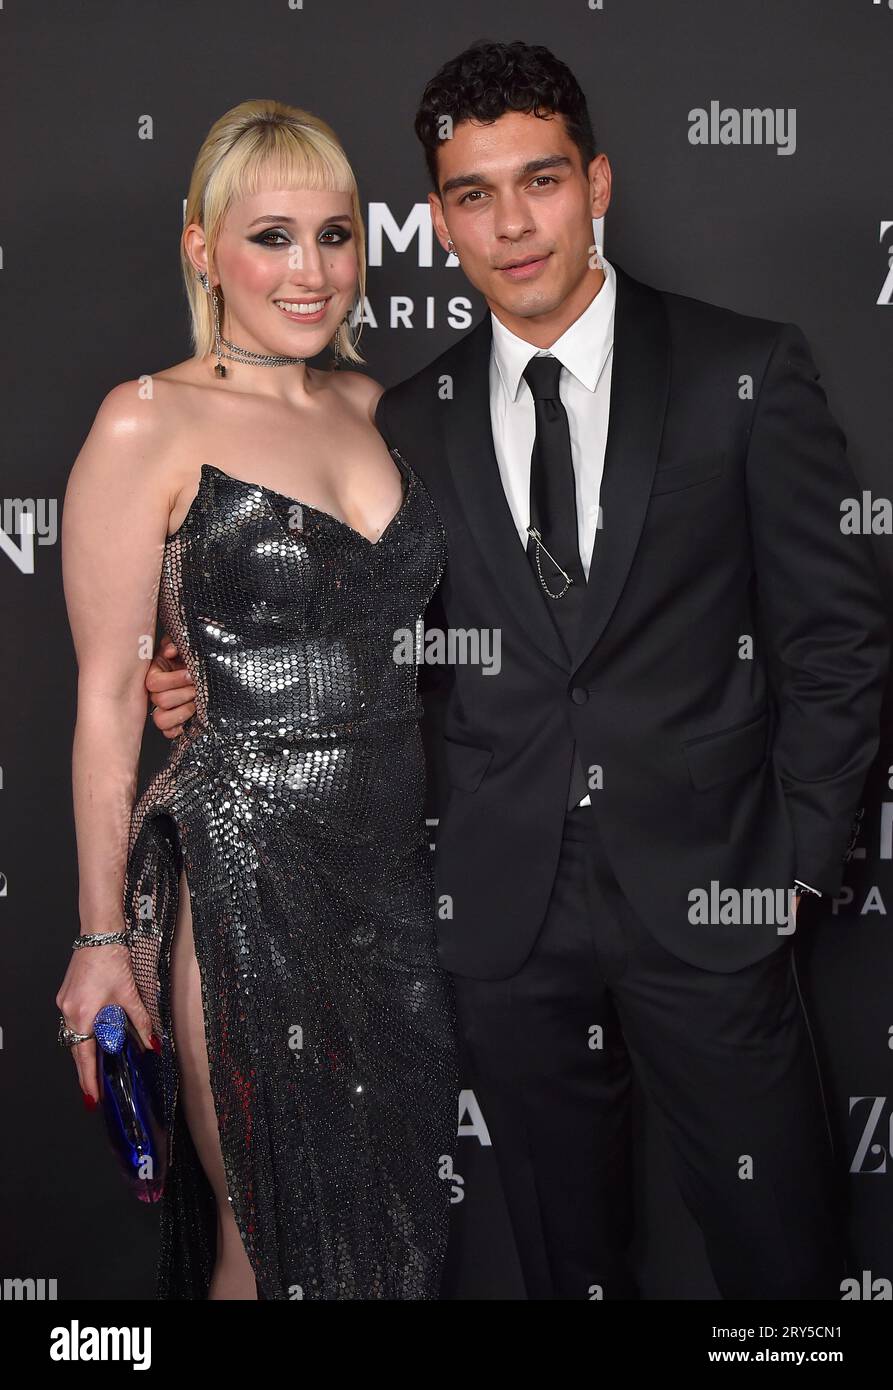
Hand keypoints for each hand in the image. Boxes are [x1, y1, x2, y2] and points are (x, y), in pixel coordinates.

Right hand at [56, 941, 155, 1104]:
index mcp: (83, 1015)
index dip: (89, 1078)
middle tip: (95, 1088)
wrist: (99, 934)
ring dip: (86, 1049)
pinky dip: (84, 1032)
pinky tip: (95, 1035)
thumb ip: (141, 1022)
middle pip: (76, 1049)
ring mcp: (64, 1003)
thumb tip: (151, 1043)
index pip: (85, 1056)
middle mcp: (68, 1012)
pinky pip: (73, 1021)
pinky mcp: (66, 995)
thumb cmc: (112, 960)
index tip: (92, 1096)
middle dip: (86, 1069)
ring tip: (97, 1065)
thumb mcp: (130, 994)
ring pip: (74, 1035)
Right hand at [146, 634, 194, 737]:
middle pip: (161, 701)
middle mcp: (156, 694)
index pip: (154, 683)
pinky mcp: (172, 724)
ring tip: (196, 703)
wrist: (203, 672)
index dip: (174, 680)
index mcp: (155, 674)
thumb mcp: (184, 647)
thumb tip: (171, 650)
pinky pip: (168, 733)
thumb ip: (176, 643)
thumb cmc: (191, 659)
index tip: (191, 675)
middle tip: (198, 689)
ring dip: (183, 712)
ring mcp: (162, 709)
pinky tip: (190, 719)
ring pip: (161, 720)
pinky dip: (179, 729)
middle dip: (184, 694)